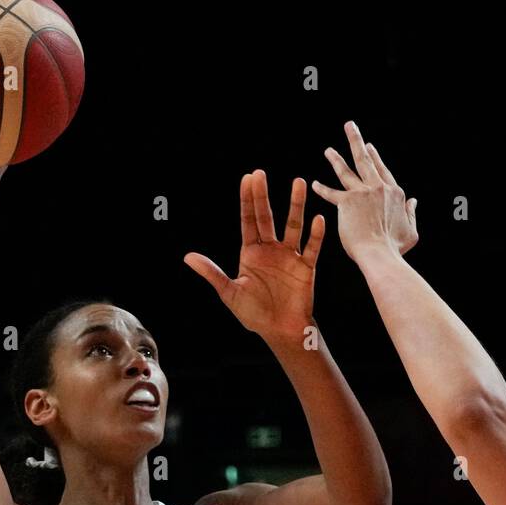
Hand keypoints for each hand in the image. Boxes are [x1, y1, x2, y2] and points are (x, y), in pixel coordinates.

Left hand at [184, 171, 324, 342]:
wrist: (280, 331)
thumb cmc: (255, 314)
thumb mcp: (230, 293)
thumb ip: (212, 273)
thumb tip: (187, 257)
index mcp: (251, 253)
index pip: (248, 220)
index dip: (247, 200)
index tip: (248, 178)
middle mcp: (271, 250)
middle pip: (267, 217)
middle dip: (263, 196)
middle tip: (260, 173)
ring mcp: (290, 257)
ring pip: (293, 226)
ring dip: (296, 206)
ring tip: (299, 183)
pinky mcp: (305, 268)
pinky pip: (312, 249)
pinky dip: (316, 235)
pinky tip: (317, 219)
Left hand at [311, 121, 417, 263]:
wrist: (380, 255)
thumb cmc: (395, 248)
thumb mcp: (411, 231)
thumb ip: (411, 214)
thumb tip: (414, 201)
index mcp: (394, 194)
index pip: (383, 171)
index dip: (376, 158)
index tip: (370, 147)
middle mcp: (379, 188)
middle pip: (365, 160)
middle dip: (356, 140)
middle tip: (349, 126)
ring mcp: (363, 193)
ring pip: (346, 171)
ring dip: (336, 158)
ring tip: (328, 151)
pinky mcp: (347, 203)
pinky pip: (332, 193)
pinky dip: (322, 189)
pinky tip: (314, 185)